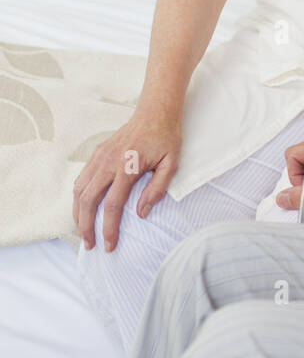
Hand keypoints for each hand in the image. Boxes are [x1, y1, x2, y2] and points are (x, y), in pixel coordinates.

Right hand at [73, 107, 182, 250]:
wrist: (155, 112)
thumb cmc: (166, 139)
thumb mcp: (171, 164)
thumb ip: (157, 189)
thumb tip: (141, 213)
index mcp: (128, 167)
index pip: (113, 205)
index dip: (109, 228)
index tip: (109, 245)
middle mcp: (109, 162)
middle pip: (88, 200)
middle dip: (86, 226)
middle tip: (90, 245)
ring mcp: (100, 156)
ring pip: (79, 190)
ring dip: (78, 213)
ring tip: (83, 231)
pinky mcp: (97, 153)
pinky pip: (81, 179)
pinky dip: (78, 197)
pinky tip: (82, 209)